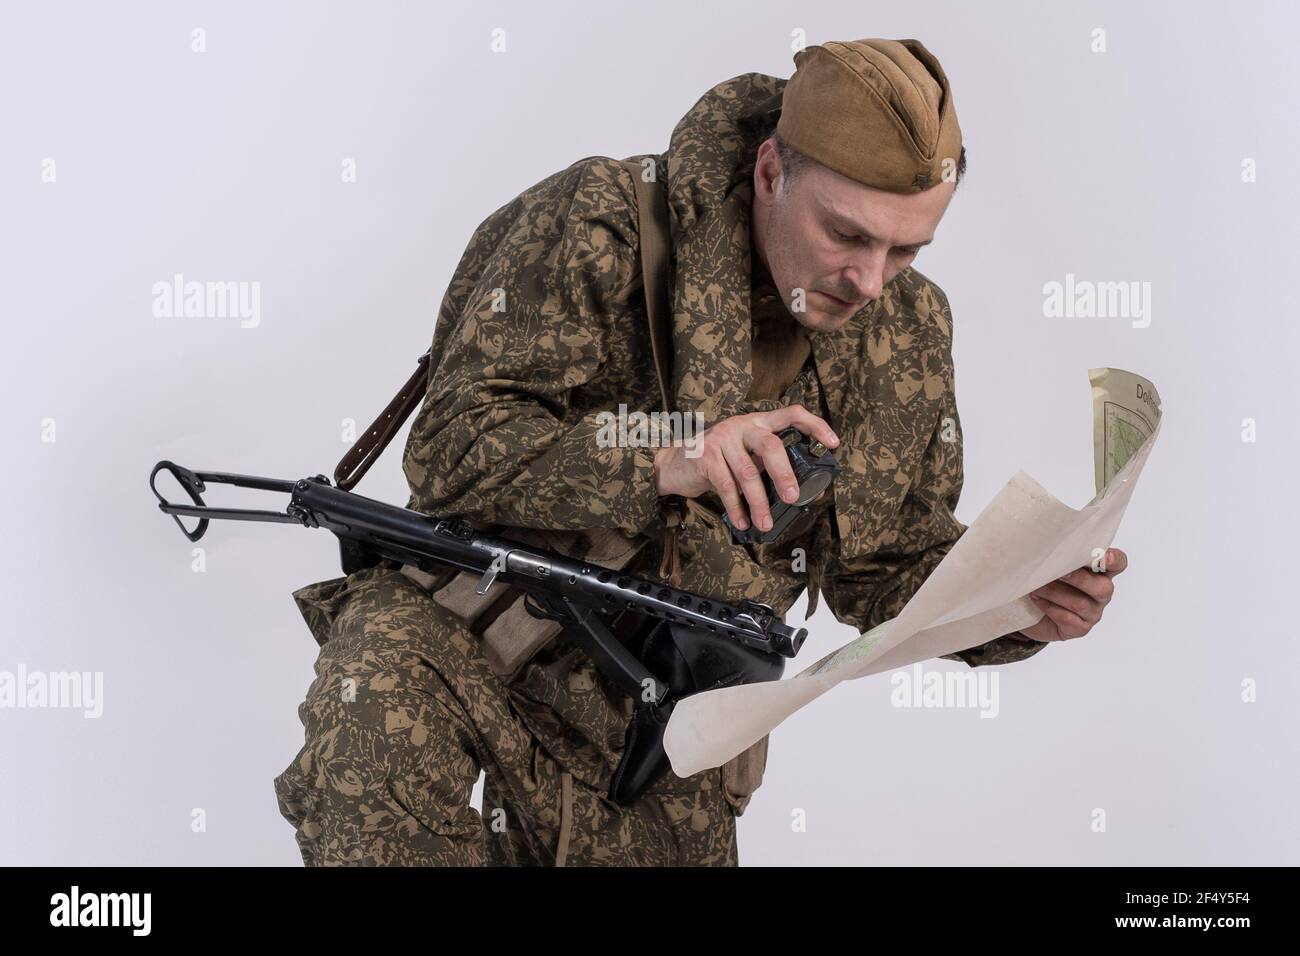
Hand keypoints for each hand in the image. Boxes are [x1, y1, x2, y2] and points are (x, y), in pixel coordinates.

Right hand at [653, 405, 838, 533]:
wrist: (674, 463)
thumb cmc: (717, 462)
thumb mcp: (744, 456)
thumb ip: (765, 464)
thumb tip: (796, 491)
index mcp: (757, 423)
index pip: (791, 414)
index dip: (814, 426)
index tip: (832, 443)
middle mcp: (741, 425)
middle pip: (770, 446)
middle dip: (784, 474)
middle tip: (793, 497)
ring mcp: (722, 438)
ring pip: (748, 473)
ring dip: (759, 503)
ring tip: (765, 523)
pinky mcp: (705, 455)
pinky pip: (726, 486)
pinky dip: (737, 508)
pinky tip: (743, 521)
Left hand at [1012, 548, 1128, 641]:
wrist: (1032, 610)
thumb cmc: (1047, 580)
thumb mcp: (1053, 564)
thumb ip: (1059, 555)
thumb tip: (1046, 545)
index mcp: (1100, 572)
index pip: (1118, 564)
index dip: (1114, 560)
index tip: (1103, 555)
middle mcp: (1101, 593)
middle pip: (1104, 588)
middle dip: (1079, 579)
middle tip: (1057, 572)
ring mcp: (1093, 613)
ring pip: (1080, 603)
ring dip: (1055, 593)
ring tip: (1036, 586)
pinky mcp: (1080, 628)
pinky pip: (1068, 619)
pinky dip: (1049, 607)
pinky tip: (1036, 600)